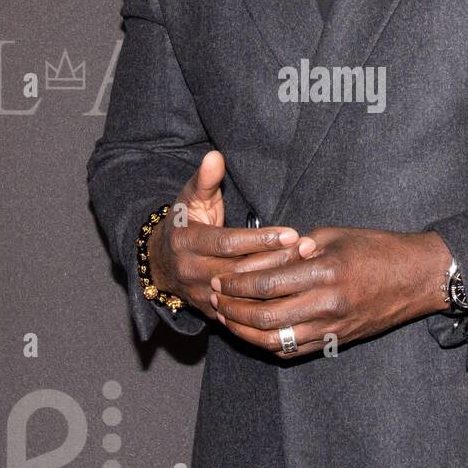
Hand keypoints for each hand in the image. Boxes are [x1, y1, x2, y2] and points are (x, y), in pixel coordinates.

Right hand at [148, 150, 300, 319]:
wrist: (160, 263)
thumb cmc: (184, 224)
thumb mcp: (189, 199)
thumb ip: (205, 179)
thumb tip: (215, 156)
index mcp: (186, 241)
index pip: (227, 243)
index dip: (260, 239)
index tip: (291, 233)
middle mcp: (190, 271)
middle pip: (238, 271)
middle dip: (275, 261)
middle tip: (307, 249)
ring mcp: (199, 294)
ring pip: (242, 294)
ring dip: (275, 283)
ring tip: (305, 268)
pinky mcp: (209, 311)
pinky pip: (241, 311)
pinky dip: (267, 303)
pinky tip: (292, 292)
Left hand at [209, 226, 451, 357]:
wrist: (418, 277)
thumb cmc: (378, 248)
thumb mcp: (336, 235)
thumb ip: (297, 248)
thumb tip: (264, 257)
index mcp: (325, 272)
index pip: (266, 284)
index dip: (236, 283)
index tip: (218, 277)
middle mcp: (327, 304)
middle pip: (264, 318)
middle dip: (233, 309)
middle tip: (214, 297)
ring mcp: (332, 327)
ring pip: (275, 341)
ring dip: (245, 331)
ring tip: (226, 317)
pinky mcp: (337, 340)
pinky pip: (294, 351)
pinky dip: (268, 345)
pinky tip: (253, 333)